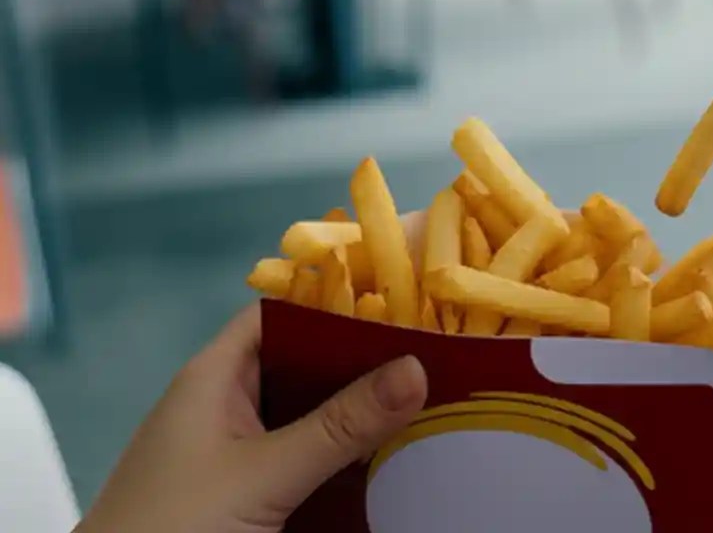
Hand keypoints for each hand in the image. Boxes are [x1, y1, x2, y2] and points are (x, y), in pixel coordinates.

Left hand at [77, 304, 427, 532]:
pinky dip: (343, 460)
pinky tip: (390, 459)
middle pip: (302, 366)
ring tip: (427, 400)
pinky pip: (305, 462)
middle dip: (363, 365)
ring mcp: (235, 454)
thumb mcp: (265, 473)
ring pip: (309, 417)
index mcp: (215, 377)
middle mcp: (225, 406)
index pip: (280, 314)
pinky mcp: (247, 495)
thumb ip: (340, 425)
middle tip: (433, 357)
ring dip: (358, 416)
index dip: (334, 303)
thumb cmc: (178, 524)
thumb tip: (418, 366)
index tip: (403, 302)